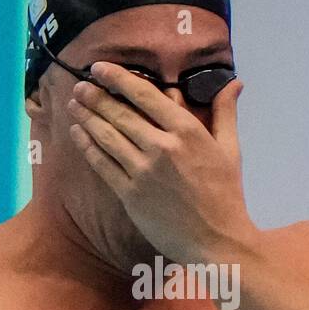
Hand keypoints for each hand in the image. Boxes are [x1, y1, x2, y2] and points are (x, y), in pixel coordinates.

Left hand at [66, 61, 257, 264]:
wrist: (217, 242)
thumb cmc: (226, 195)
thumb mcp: (231, 150)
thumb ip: (226, 113)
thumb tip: (235, 83)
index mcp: (187, 132)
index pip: (145, 95)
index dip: (118, 78)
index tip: (101, 67)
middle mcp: (162, 147)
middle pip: (120, 114)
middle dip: (95, 96)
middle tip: (79, 85)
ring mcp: (143, 172)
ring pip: (107, 136)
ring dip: (86, 117)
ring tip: (74, 104)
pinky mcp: (130, 195)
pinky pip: (103, 165)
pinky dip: (88, 146)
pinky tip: (78, 134)